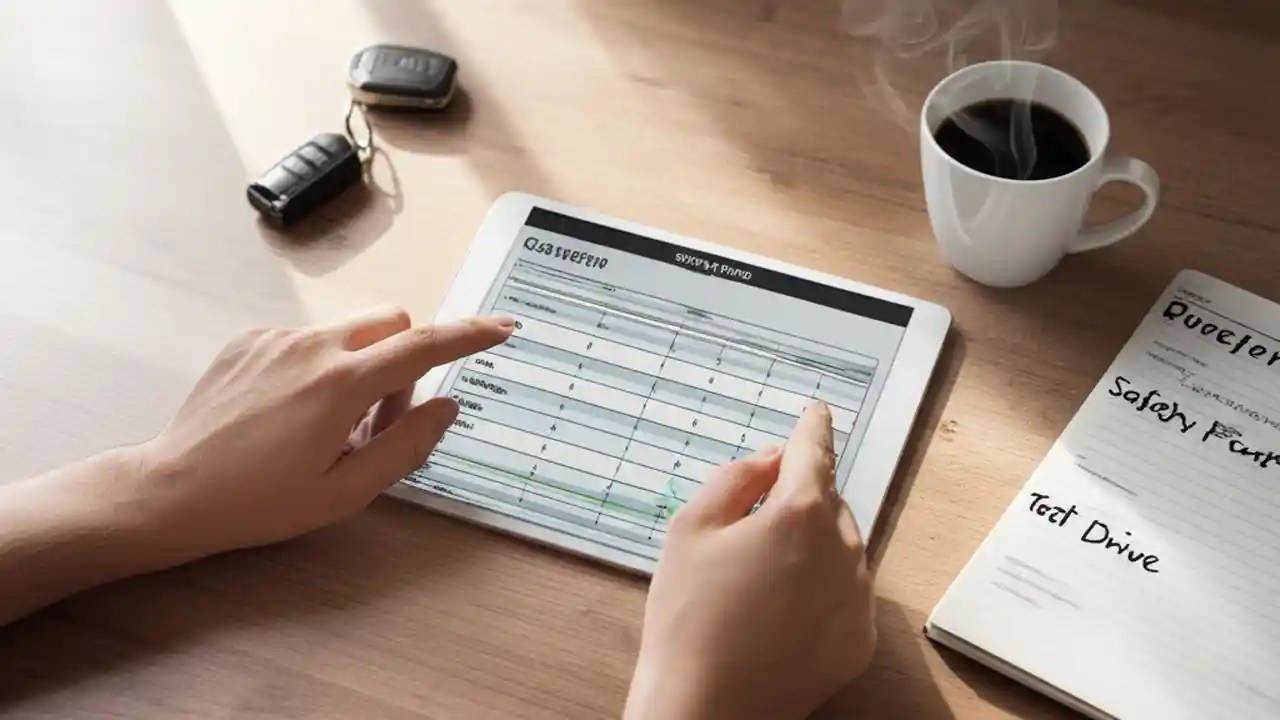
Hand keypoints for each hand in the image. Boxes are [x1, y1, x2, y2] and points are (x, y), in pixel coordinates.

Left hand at [126, 309, 512, 564]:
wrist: (172, 492)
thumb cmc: (260, 502)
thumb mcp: (345, 491)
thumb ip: (406, 445)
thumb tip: (447, 406)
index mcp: (341, 384)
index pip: (424, 345)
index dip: (471, 334)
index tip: (504, 327)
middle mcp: (312, 347)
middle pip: (392, 324)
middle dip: (405, 363)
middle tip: (381, 423)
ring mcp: (276, 338)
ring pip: (350, 333)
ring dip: (362, 369)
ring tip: (328, 428)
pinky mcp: (248, 340)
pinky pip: (308, 340)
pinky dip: (321, 367)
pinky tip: (290, 415)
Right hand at [624, 402, 876, 719]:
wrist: (707, 708)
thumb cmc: (688, 617)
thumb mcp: (690, 529)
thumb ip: (735, 478)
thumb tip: (772, 459)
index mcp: (799, 513)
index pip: (813, 451)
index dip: (812, 426)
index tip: (817, 411)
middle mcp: (842, 549)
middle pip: (826, 502)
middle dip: (796, 501)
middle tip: (748, 531)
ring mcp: (857, 597)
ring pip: (840, 547)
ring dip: (811, 545)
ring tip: (758, 581)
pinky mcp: (859, 639)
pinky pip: (847, 593)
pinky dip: (822, 589)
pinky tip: (779, 613)